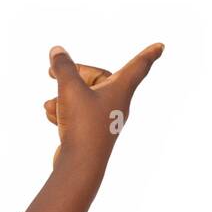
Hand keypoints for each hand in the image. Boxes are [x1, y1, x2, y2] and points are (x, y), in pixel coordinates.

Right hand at [43, 42, 164, 165]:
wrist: (80, 164)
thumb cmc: (82, 124)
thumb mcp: (70, 89)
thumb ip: (63, 67)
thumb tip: (58, 51)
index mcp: (121, 89)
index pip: (138, 66)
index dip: (148, 54)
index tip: (161, 46)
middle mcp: (116, 103)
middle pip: (97, 78)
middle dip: (74, 74)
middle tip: (51, 71)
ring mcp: (104, 118)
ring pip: (83, 97)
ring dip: (63, 97)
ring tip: (50, 104)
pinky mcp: (91, 131)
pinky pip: (78, 113)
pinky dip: (64, 111)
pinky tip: (51, 115)